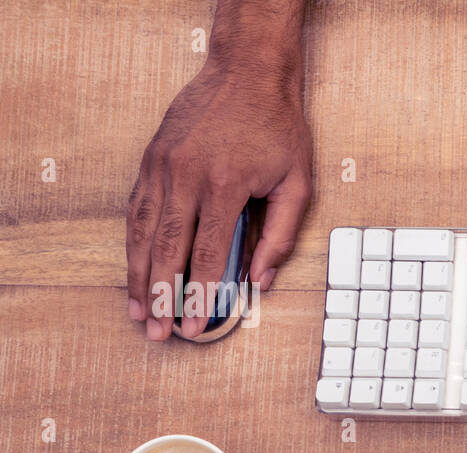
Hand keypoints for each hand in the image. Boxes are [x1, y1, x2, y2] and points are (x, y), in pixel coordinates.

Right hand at [126, 30, 310, 339]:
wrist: (248, 72)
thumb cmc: (278, 129)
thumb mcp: (297, 184)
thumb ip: (279, 236)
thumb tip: (261, 280)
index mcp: (224, 186)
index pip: (206, 254)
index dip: (198, 295)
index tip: (193, 326)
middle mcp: (185, 176)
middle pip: (166, 249)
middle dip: (161, 295)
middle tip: (157, 331)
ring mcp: (162, 165)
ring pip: (143, 231)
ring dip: (138, 274)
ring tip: (139, 310)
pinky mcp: (151, 158)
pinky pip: (137, 208)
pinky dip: (133, 242)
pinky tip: (134, 267)